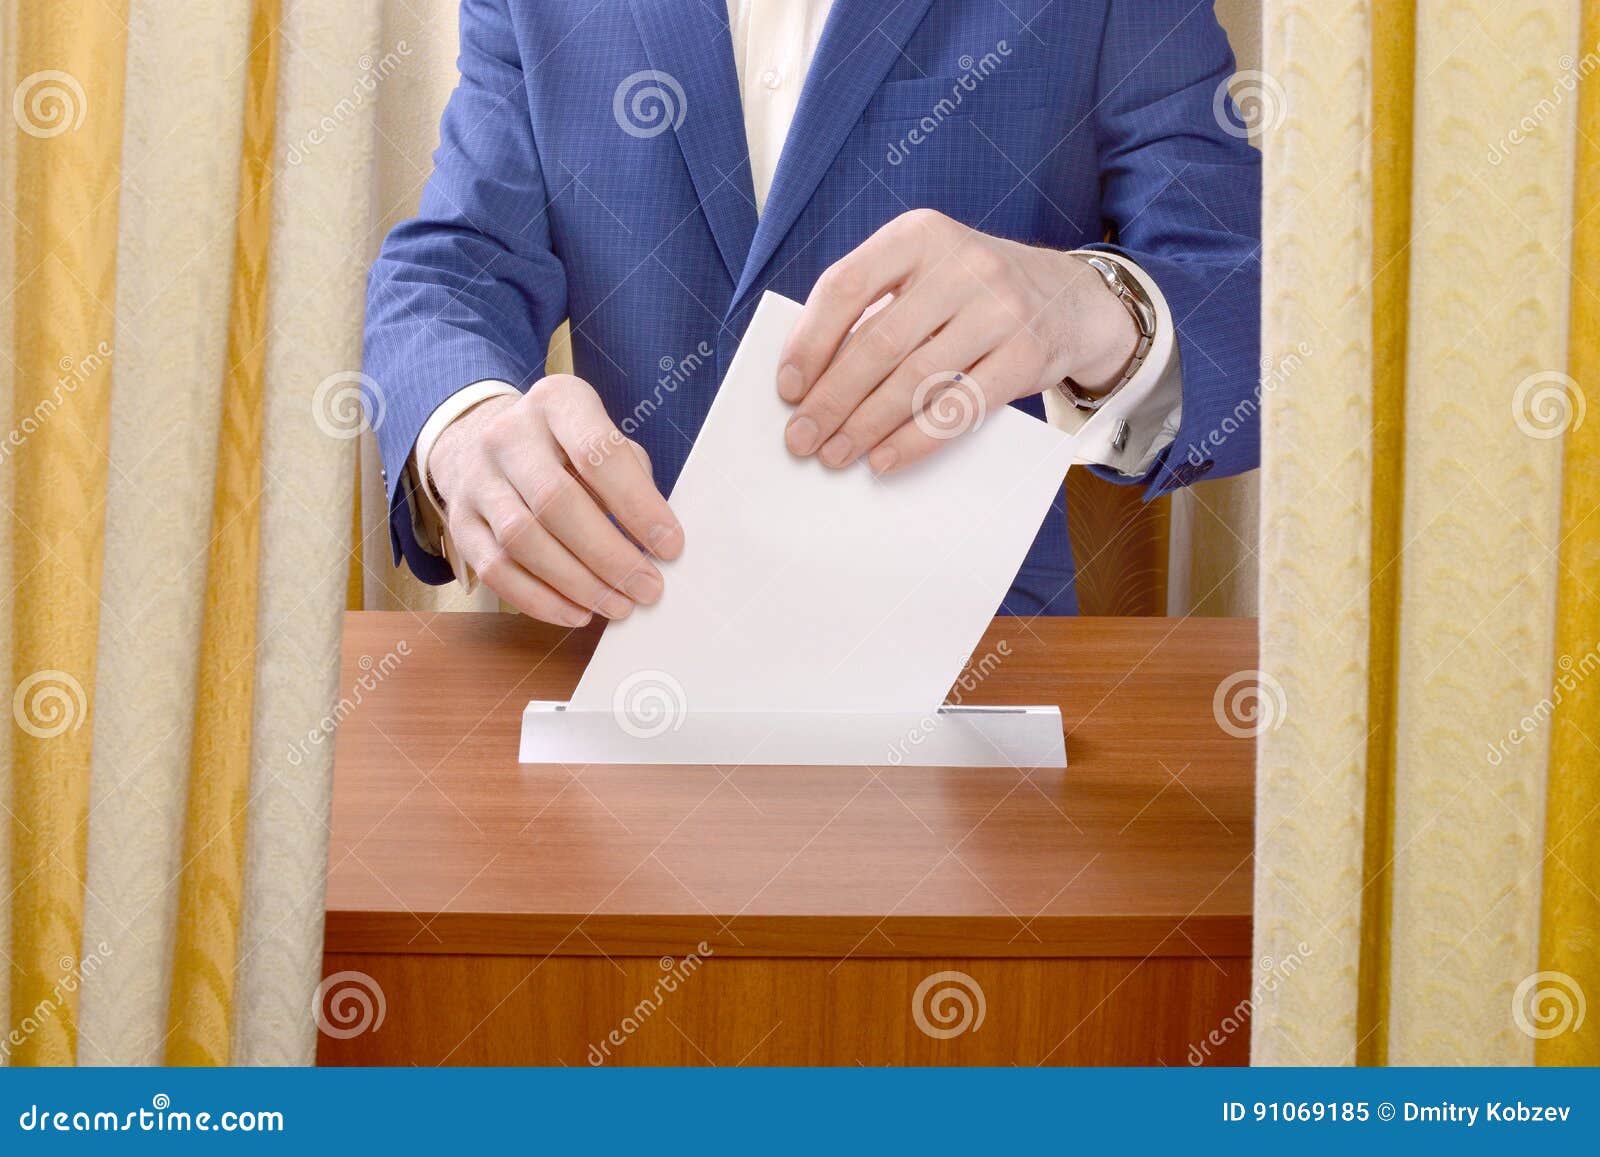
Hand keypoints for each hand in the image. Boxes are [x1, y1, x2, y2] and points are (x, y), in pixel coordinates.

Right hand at [428, 376, 684, 625]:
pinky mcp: (460, 523)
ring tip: (618, 605)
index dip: (637, 505)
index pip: (598, 454)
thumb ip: (631, 477)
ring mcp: (477, 479)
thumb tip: (657, 544)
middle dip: (609, 555)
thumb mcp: (602, 437)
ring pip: (523, 541)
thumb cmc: (565, 447)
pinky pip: (496, 570)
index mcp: (557, 403)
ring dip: (577, 584)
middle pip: (556, 502)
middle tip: (647, 588)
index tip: (670, 546)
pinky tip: (577, 612)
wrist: (483, 438)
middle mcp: (508, 435)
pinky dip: (540, 600)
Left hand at [777, 208, 1138, 472]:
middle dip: (831, 400)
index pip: (846, 286)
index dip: (809, 343)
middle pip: (878, 342)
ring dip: (866, 427)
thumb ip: (872, 308)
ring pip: (915, 381)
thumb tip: (808, 379)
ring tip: (835, 454)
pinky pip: (958, 409)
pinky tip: (884, 459)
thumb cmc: (972, 294)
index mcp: (919, 235)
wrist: (1071, 299)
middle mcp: (961, 264)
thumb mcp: (925, 274)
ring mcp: (1000, 308)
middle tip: (801, 439)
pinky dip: (914, 441)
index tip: (787, 389)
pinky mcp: (1026, 354)